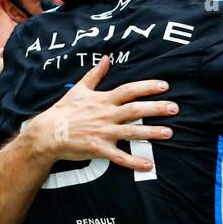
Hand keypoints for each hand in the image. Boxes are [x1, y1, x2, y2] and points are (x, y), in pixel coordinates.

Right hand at [28, 57, 176, 171]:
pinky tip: (149, 165)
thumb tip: (106, 59)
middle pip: (135, 109)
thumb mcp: (79, 89)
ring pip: (132, 132)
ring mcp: (103, 132)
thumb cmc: (64, 111)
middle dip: (156, 108)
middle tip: (175, 108)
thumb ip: (95, 74)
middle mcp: (106, 115)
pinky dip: (134, 161)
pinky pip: (119, 156)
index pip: (129, 90)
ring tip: (169, 133)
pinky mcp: (99, 148)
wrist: (47, 133)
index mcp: (103, 100)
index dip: (147, 87)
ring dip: (151, 133)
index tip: (164, 85)